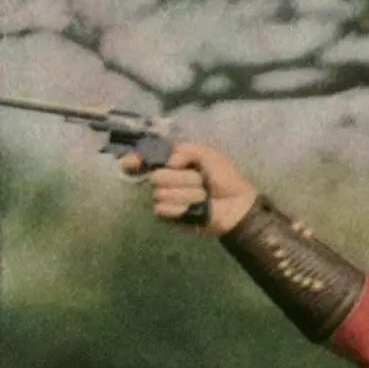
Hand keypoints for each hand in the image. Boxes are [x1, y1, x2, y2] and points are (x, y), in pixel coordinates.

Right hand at [120, 141, 257, 236]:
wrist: (237, 203)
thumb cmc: (224, 177)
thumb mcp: (207, 153)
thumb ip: (186, 150)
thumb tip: (170, 162)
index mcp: (172, 163)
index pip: (143, 160)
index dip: (134, 161)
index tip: (131, 163)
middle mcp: (166, 180)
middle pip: (156, 177)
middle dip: (181, 178)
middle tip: (200, 181)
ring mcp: (168, 199)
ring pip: (161, 194)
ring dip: (187, 193)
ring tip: (203, 195)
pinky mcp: (172, 217)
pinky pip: (163, 210)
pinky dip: (181, 208)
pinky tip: (196, 208)